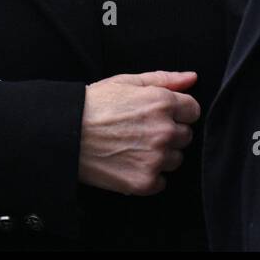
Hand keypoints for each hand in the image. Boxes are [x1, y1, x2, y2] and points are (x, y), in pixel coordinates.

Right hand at [77, 70, 199, 194]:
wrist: (66, 133)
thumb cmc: (94, 104)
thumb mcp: (127, 81)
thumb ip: (164, 79)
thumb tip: (192, 78)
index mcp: (162, 103)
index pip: (193, 111)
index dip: (177, 112)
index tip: (159, 115)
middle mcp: (164, 131)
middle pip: (186, 136)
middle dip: (170, 133)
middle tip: (142, 131)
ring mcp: (155, 158)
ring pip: (176, 159)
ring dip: (161, 155)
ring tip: (134, 147)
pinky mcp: (144, 181)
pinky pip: (162, 181)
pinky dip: (149, 175)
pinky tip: (130, 163)